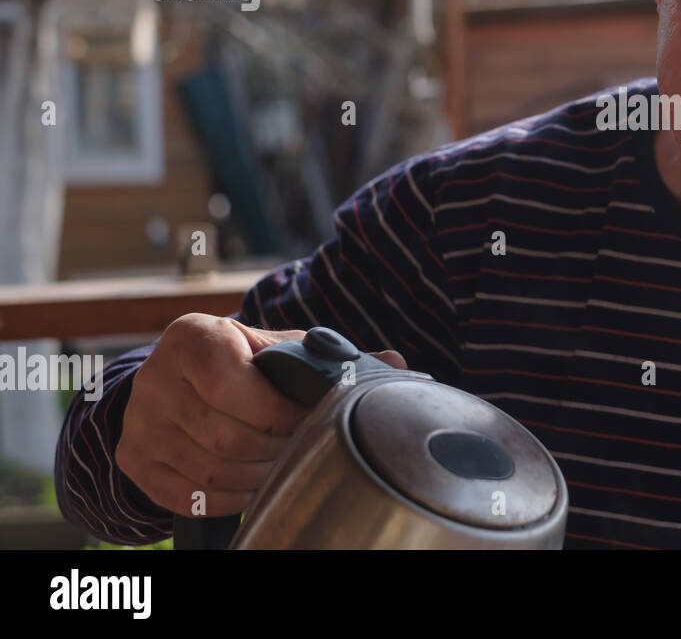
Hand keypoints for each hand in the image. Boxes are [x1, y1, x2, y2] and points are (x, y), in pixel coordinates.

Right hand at [116, 314, 405, 516]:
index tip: (308, 418)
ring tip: (282, 465)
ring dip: (257, 477)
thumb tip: (395, 364)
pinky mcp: (133, 458)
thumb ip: (330, 358)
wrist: (180, 379)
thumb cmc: (243, 361)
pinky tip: (252, 484)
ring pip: (210, 470)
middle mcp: (154, 376)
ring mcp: (139, 421)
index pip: (233, 384)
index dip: (279, 412)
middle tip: (301, 449)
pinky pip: (188, 495)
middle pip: (225, 435)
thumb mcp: (280, 349)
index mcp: (193, 336)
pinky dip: (229, 497)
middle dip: (276, 451)